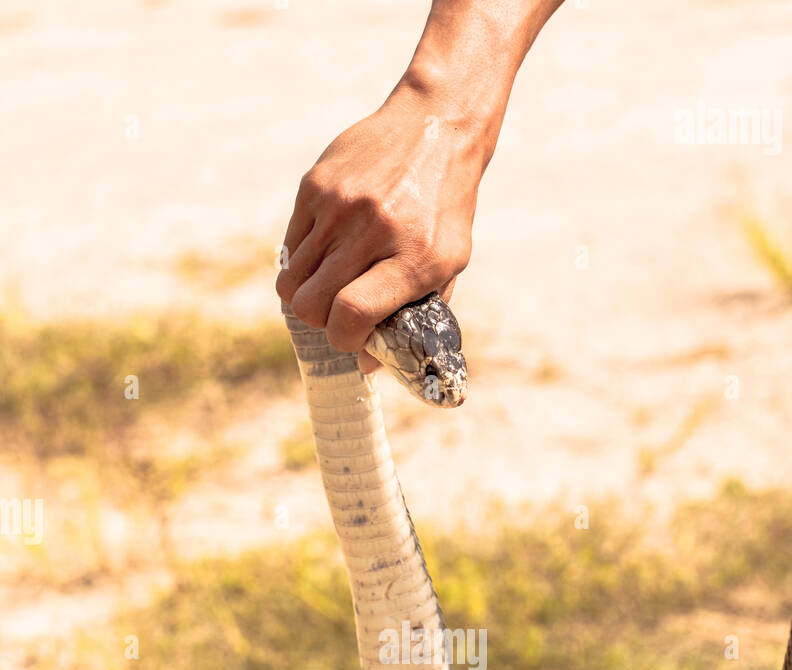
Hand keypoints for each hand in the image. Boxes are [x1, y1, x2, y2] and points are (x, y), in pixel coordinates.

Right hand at [275, 79, 482, 370]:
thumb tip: (365, 367)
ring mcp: (340, 205)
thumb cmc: (444, 208)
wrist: (436, 126)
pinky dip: (302, 259)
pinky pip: (290, 246)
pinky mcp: (315, 185)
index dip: (343, 338)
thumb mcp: (448, 262)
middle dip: (319, 321)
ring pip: (292, 280)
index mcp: (416, 257)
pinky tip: (327, 248)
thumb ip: (412, 315)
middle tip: (335, 312)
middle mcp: (375, 229)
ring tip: (328, 283)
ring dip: (305, 293)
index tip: (349, 337)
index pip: (352, 314)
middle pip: (312, 304)